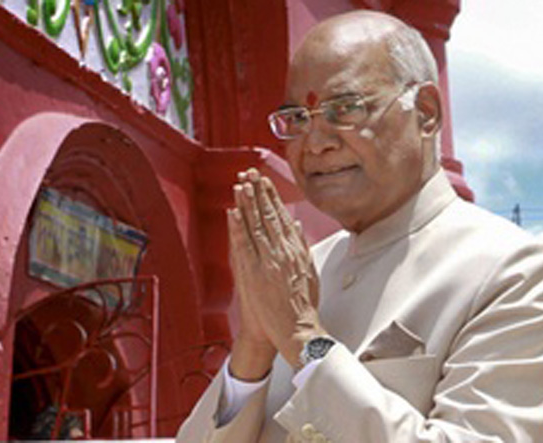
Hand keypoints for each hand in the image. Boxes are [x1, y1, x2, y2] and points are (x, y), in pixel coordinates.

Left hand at [229, 168, 324, 367]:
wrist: (297, 329)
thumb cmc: (302, 305)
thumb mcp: (309, 271)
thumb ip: (302, 246)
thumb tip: (295, 225)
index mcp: (296, 250)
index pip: (281, 217)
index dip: (271, 197)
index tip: (263, 181)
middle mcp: (282, 252)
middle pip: (268, 216)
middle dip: (258, 192)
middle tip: (249, 173)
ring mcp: (268, 261)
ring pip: (255, 226)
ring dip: (247, 203)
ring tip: (240, 184)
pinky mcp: (255, 273)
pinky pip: (244, 245)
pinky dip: (238, 227)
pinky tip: (233, 212)